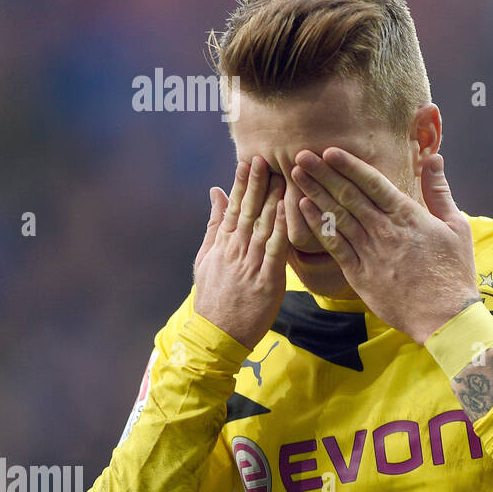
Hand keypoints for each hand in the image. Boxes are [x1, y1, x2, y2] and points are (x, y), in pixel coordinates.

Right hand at [193, 156, 288, 349]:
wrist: (217, 334)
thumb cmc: (214, 296)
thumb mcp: (205, 258)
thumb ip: (214, 225)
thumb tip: (216, 192)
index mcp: (222, 244)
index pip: (233, 207)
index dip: (241, 183)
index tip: (248, 161)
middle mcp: (235, 250)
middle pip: (247, 211)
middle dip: (257, 183)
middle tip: (266, 157)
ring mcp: (250, 264)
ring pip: (262, 226)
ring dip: (272, 199)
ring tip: (281, 175)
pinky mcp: (266, 280)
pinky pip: (275, 251)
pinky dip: (279, 230)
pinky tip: (286, 211)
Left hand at [290, 149, 478, 343]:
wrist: (444, 316)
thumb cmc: (454, 271)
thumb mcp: (456, 226)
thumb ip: (439, 191)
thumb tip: (435, 159)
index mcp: (408, 216)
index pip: (372, 182)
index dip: (349, 165)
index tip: (329, 151)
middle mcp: (384, 230)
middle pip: (348, 195)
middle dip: (323, 173)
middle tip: (301, 155)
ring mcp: (369, 252)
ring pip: (336, 216)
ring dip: (314, 193)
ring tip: (296, 175)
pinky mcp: (359, 274)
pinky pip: (333, 245)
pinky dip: (318, 225)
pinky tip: (303, 209)